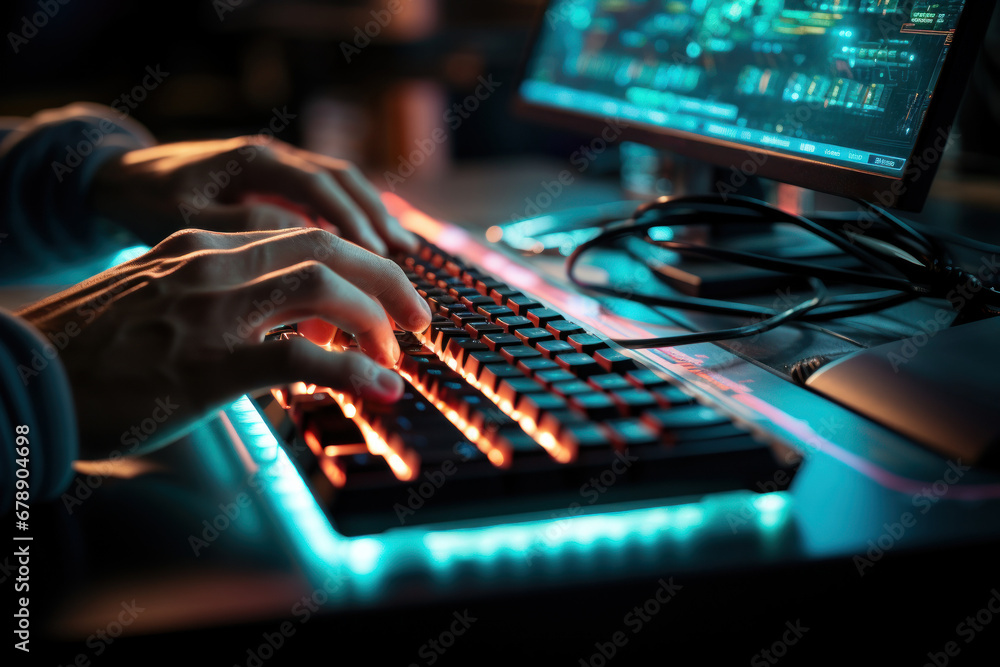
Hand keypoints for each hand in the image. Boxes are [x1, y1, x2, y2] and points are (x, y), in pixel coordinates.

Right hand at [17, 228, 431, 458]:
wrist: (28, 381)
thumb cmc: (96, 353)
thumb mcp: (162, 302)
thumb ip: (222, 301)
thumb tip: (287, 331)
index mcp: (204, 247)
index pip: (302, 234)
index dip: (359, 260)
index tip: (388, 289)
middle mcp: (213, 264)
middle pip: (326, 248)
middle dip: (387, 279)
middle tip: (420, 317)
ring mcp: (212, 311)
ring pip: (322, 288)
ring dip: (376, 321)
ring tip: (398, 356)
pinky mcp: (209, 365)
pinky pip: (301, 358)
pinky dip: (354, 372)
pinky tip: (380, 389)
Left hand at [89, 137, 417, 255]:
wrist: (124, 179)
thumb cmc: (150, 205)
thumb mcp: (186, 222)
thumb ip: (244, 231)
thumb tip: (305, 251)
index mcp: (253, 161)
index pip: (320, 191)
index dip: (353, 228)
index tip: (379, 264)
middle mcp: (274, 156)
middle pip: (344, 184)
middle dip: (378, 224)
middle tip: (406, 265)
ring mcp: (279, 165)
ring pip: (342, 186)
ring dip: (374, 219)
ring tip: (404, 256)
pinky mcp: (278, 182)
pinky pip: (328, 196)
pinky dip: (354, 220)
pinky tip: (369, 249)